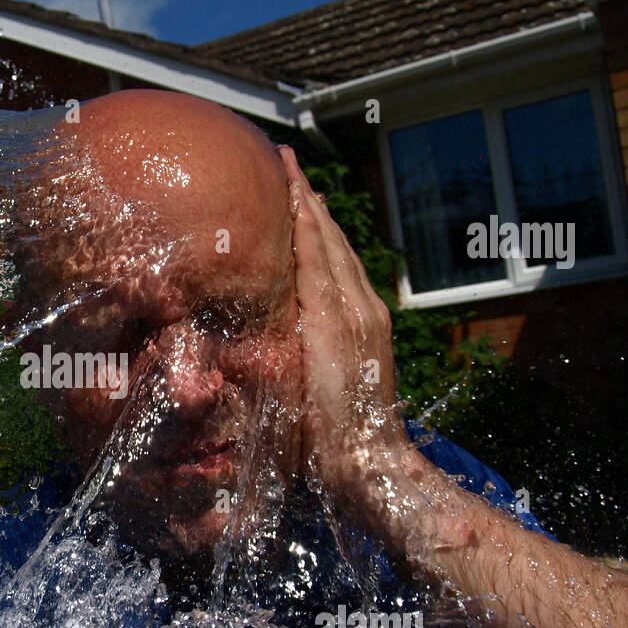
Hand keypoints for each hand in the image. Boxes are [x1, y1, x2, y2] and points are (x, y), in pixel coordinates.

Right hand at [277, 145, 408, 515]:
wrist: (368, 463)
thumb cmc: (322, 431)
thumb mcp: (292, 378)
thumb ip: (277, 333)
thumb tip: (251, 300)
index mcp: (333, 310)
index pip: (313, 240)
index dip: (297, 201)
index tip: (284, 164)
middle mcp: (357, 304)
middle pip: (332, 238)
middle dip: (311, 200)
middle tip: (290, 166)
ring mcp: (371, 318)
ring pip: (345, 254)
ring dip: (325, 223)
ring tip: (306, 197)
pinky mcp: (375, 333)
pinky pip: (353, 276)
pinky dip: (336, 251)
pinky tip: (327, 252)